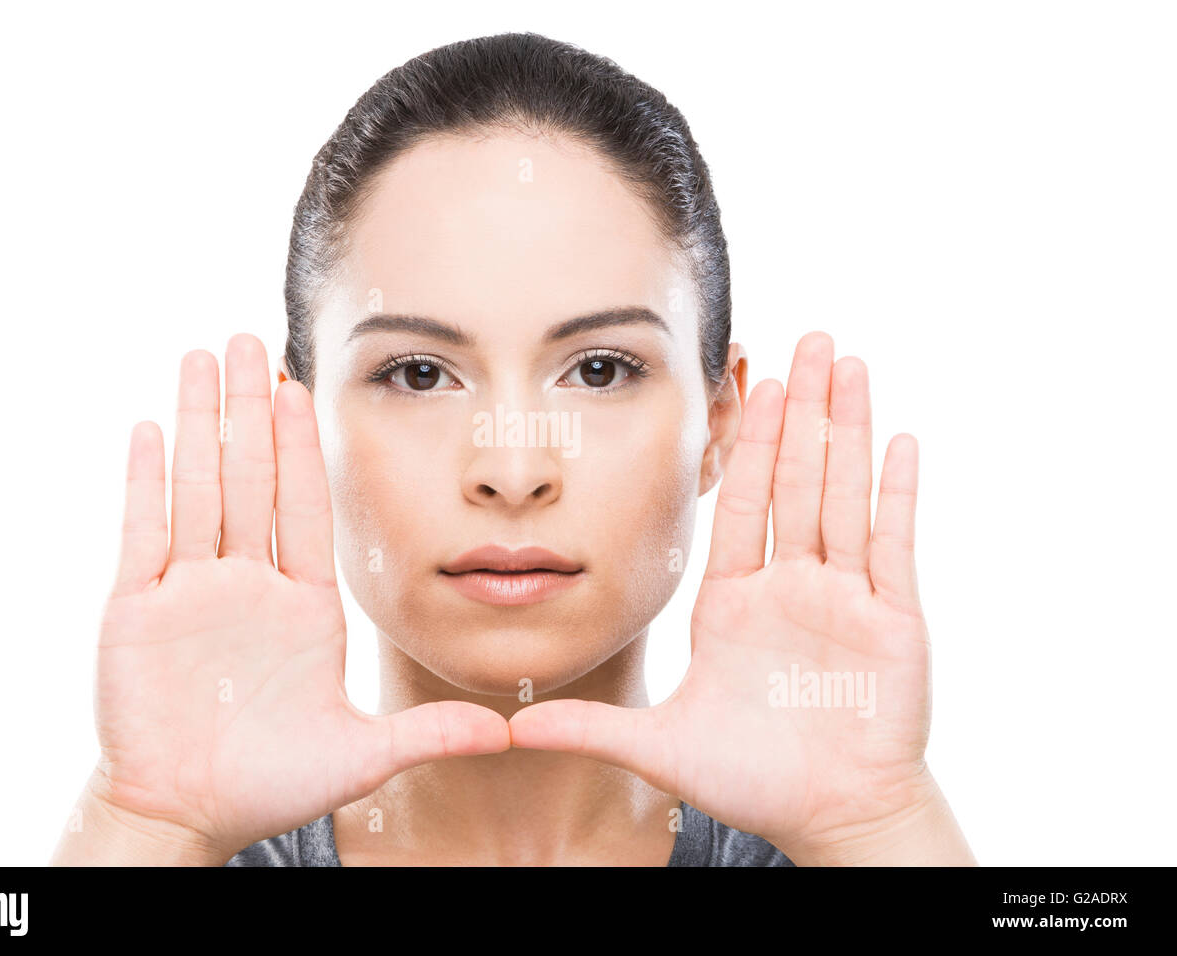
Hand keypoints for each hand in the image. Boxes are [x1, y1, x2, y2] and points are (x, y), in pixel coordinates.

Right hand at [54, 335, 508, 863]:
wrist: (189, 816)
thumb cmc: (271, 785)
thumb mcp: (361, 755)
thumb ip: (429, 733)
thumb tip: (510, 735)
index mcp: (303, 602)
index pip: (306, 504)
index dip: (303, 446)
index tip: (306, 386)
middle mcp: (247, 582)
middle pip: (249, 477)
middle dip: (251, 408)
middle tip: (249, 337)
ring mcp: (190, 591)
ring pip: (197, 488)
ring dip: (199, 423)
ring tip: (202, 356)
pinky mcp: (136, 610)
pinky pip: (143, 533)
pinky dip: (145, 481)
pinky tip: (149, 428)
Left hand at [510, 332, 972, 864]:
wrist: (829, 818)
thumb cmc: (753, 782)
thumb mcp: (661, 745)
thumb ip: (592, 727)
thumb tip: (513, 727)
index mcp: (736, 601)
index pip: (741, 504)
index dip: (748, 444)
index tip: (748, 384)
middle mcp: (791, 586)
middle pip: (797, 480)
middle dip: (800, 410)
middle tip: (807, 339)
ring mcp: (844, 598)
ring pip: (843, 495)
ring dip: (847, 428)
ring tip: (847, 362)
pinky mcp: (892, 619)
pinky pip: (892, 543)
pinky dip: (895, 492)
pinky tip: (898, 437)